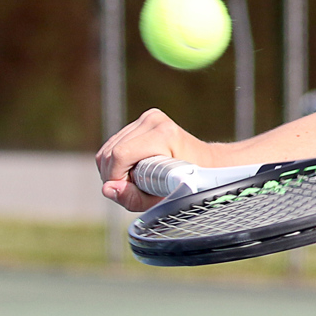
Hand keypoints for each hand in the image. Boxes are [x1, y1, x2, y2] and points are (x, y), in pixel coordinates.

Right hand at [95, 108, 211, 211]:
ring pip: (108, 148)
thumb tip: (107, 188)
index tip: (130, 191)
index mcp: (163, 134)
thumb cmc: (190, 183)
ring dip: (114, 170)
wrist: (208, 163)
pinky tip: (135, 169)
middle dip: (114, 176)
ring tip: (137, 179)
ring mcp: (147, 118)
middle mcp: (153, 120)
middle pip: (110, 152)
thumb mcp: (164, 197)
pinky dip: (117, 162)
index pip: (120, 155)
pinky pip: (113, 144)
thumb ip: (133, 197)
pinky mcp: (142, 120)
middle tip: (134, 188)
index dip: (117, 178)